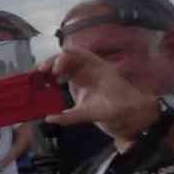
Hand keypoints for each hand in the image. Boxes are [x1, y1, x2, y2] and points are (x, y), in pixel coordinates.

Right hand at [42, 49, 158, 138]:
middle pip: (69, 58)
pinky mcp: (82, 87)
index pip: (79, 55)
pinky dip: (54, 78)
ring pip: (65, 66)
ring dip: (51, 68)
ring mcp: (86, 78)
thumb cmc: (121, 111)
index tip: (54, 70)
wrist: (134, 116)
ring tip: (39, 76)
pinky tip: (46, 85)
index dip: (64, 58)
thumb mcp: (97, 114)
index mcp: (99, 70)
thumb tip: (50, 118)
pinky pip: (65, 77)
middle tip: (40, 71)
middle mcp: (91, 70)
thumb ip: (73, 116)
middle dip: (53, 61)